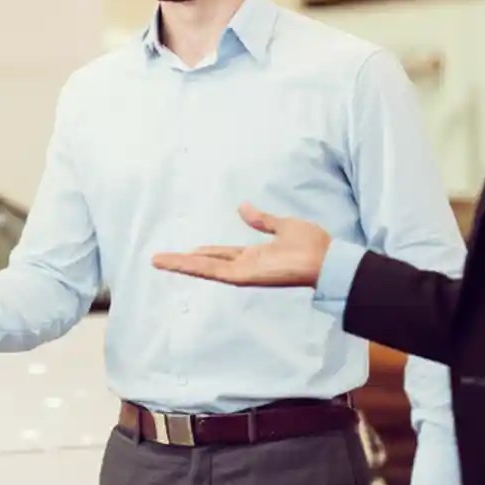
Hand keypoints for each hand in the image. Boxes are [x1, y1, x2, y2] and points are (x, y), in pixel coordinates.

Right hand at [151, 203, 330, 286]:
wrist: (327, 260)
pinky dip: (193, 267)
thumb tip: (243, 208)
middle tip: (159, 259)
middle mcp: (244, 266)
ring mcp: (242, 272)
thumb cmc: (313, 245)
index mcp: (253, 255)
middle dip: (183, 261)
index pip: (220, 254)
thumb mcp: (283, 226)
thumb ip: (261, 220)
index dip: (202, 252)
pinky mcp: (243, 276)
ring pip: (204, 268)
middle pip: (206, 262)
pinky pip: (213, 271)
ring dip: (179, 264)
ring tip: (156, 261)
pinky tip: (177, 262)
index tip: (186, 251)